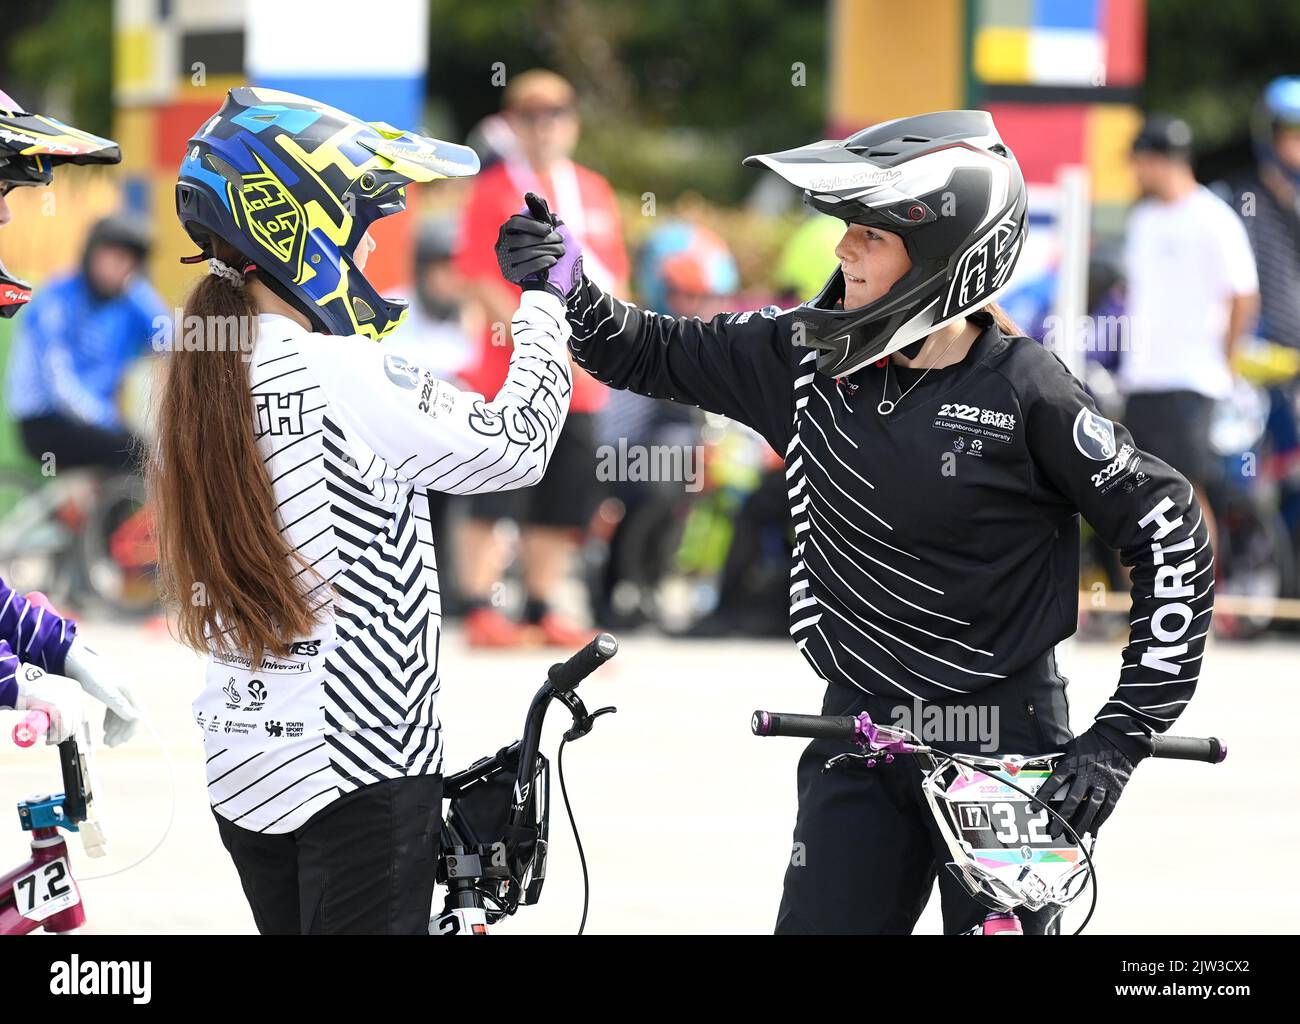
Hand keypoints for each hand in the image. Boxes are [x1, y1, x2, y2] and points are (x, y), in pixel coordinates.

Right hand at [15, 665, 85, 744]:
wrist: (19, 685)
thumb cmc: (32, 688)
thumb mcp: (52, 689)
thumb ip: (59, 695)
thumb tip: (62, 713)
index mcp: (75, 688)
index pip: (81, 711)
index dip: (72, 723)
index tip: (62, 730)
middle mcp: (75, 693)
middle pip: (77, 720)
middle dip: (66, 732)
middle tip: (52, 736)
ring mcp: (68, 700)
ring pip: (70, 726)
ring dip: (60, 736)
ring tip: (48, 739)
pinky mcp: (58, 708)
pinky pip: (63, 728)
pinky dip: (57, 737)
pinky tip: (49, 740)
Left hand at [63, 637, 140, 746]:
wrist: (77, 661)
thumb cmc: (90, 674)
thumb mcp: (104, 691)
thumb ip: (119, 704)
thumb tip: (135, 718)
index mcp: (129, 688)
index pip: (138, 712)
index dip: (133, 728)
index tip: (123, 740)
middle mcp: (127, 690)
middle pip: (130, 714)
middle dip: (122, 731)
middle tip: (111, 744)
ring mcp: (119, 691)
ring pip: (122, 713)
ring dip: (116, 728)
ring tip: (107, 740)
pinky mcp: (111, 691)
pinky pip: (115, 709)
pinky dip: (111, 721)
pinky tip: (105, 728)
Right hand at [494, 192, 584, 300]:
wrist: (550, 281)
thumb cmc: (548, 250)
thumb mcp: (546, 231)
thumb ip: (540, 214)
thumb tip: (530, 195)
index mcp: (507, 231)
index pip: (515, 223)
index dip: (532, 225)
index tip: (549, 229)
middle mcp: (501, 245)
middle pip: (521, 239)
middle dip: (544, 240)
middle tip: (561, 242)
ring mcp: (504, 261)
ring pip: (524, 252)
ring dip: (545, 250)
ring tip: (560, 251)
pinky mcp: (509, 275)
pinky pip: (524, 268)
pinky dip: (540, 263)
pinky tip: (552, 261)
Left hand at [1040, 724, 1137, 839]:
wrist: (1119, 738)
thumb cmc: (1092, 741)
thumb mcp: (1072, 746)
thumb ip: (1061, 759)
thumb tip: (1044, 765)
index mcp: (1073, 763)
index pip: (1055, 782)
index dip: (1043, 796)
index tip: (1033, 808)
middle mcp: (1087, 774)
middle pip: (1072, 800)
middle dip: (1061, 818)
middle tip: (1053, 832)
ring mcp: (1103, 782)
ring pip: (1090, 808)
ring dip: (1080, 824)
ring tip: (1072, 836)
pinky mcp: (1116, 788)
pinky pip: (1107, 807)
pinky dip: (1099, 819)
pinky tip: (1091, 829)